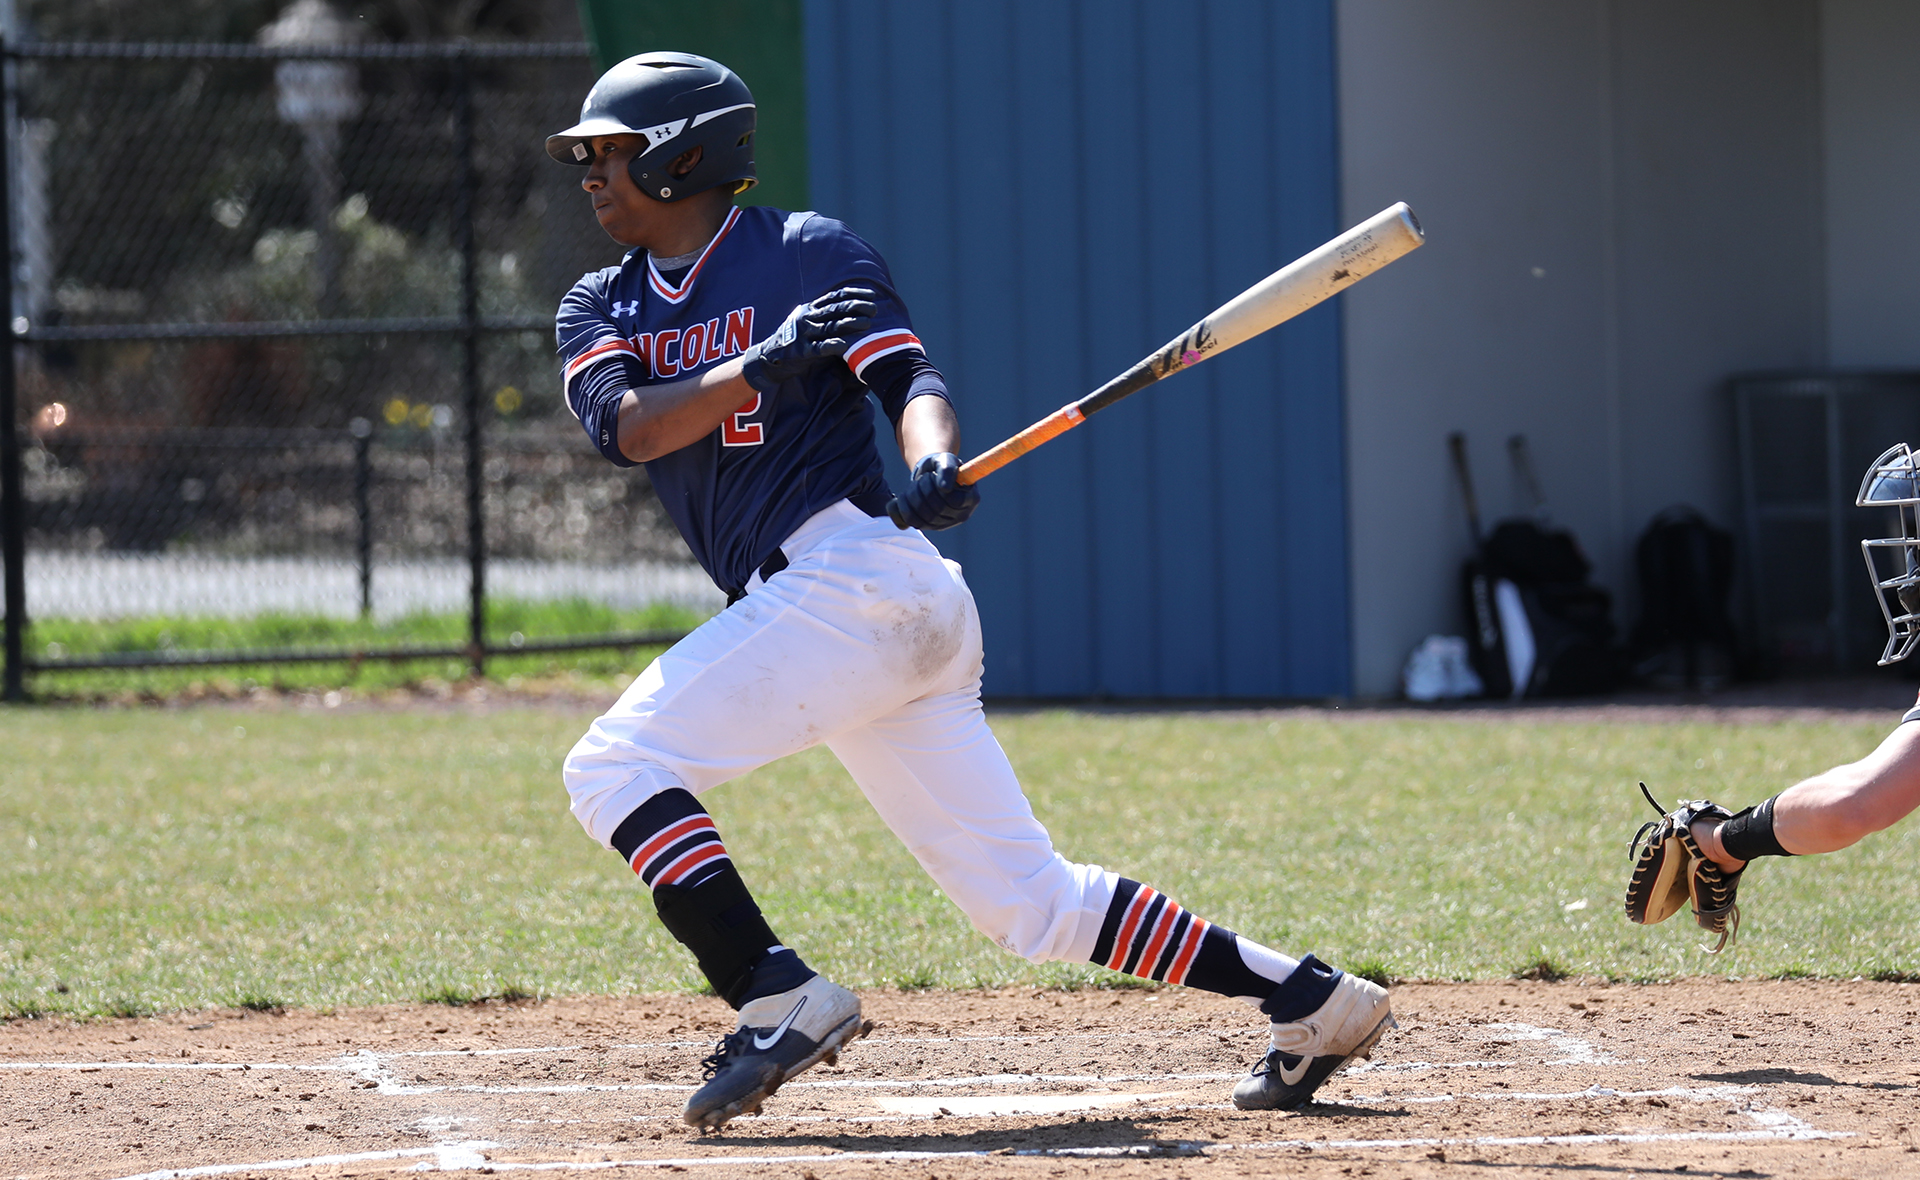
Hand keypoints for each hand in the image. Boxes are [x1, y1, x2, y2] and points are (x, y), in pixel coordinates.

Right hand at [739, 286, 877, 391]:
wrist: (768, 357)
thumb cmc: (793, 339)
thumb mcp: (805, 320)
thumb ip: (823, 314)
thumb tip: (849, 308)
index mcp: (810, 309)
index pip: (835, 297)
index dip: (854, 294)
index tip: (871, 294)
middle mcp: (807, 318)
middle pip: (835, 310)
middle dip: (856, 307)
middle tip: (873, 308)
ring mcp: (804, 334)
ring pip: (830, 327)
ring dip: (850, 324)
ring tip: (867, 324)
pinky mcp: (801, 351)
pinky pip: (819, 348)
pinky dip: (833, 346)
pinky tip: (845, 345)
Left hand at [888, 451, 978, 530]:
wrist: (928, 474)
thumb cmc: (940, 467)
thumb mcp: (946, 460)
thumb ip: (948, 469)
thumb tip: (945, 488)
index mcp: (970, 500)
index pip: (955, 501)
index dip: (939, 487)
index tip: (934, 475)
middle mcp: (959, 516)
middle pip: (936, 511)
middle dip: (922, 489)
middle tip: (922, 477)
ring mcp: (942, 524)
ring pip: (920, 518)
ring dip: (911, 496)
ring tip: (914, 485)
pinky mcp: (925, 526)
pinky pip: (908, 522)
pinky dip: (901, 507)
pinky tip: (903, 497)